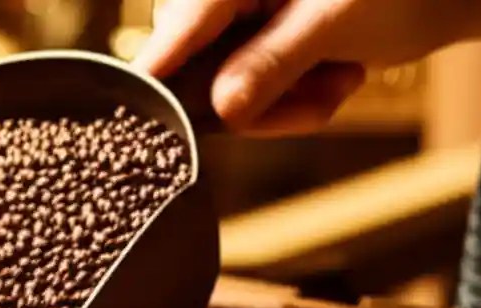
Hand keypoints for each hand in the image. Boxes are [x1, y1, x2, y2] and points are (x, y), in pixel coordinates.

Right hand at [134, 0, 480, 135]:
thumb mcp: (335, 23)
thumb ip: (273, 63)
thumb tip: (222, 108)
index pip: (183, 23)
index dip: (160, 73)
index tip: (142, 116)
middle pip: (193, 65)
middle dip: (254, 98)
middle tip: (318, 102)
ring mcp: (233, 18)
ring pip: (218, 90)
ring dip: (280, 105)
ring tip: (339, 83)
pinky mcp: (245, 44)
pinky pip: (240, 94)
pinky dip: (286, 102)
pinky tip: (329, 80)